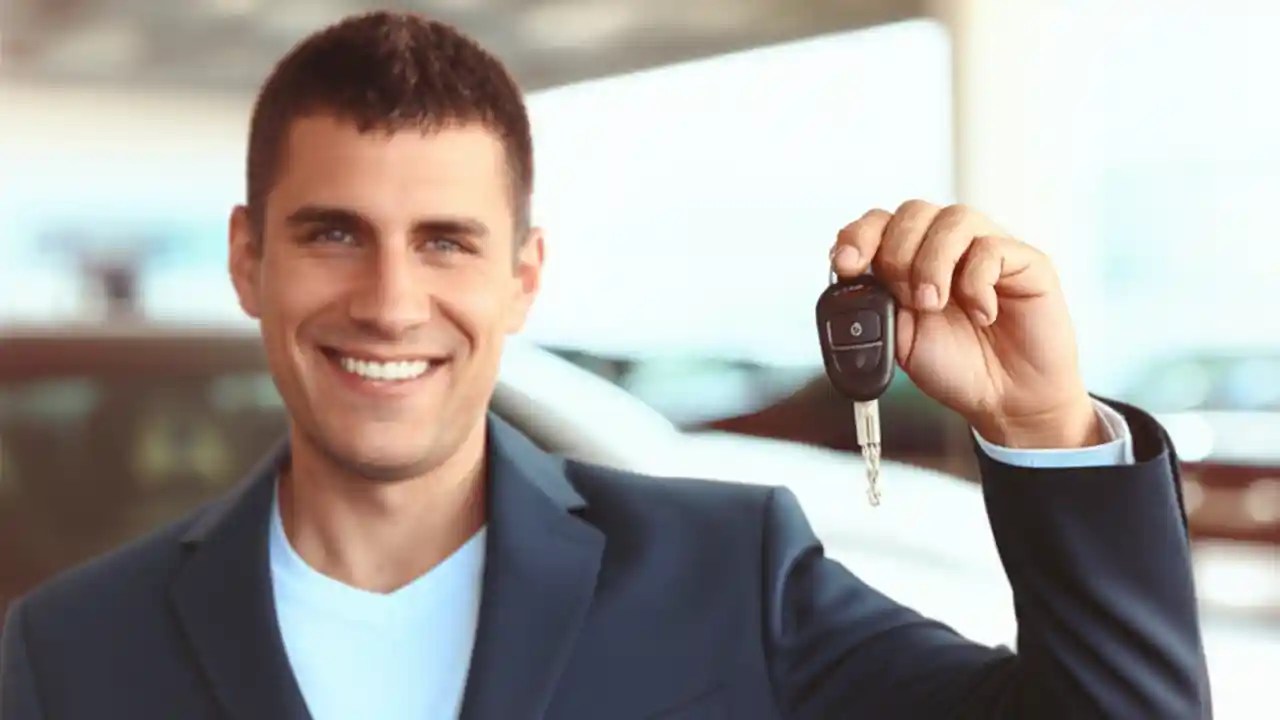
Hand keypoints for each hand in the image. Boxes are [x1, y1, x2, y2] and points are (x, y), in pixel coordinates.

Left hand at [831, 200, 1101, 447]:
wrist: (1007, 399)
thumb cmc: (959, 366)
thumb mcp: (901, 339)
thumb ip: (879, 304)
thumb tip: (858, 277)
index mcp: (910, 261)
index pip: (879, 223)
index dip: (859, 236)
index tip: (847, 265)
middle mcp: (946, 247)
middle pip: (913, 212)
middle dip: (898, 254)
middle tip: (907, 298)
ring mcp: (986, 248)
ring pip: (953, 219)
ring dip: (933, 263)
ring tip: (935, 305)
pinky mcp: (1025, 260)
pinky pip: (993, 247)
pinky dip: (977, 282)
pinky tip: (980, 314)